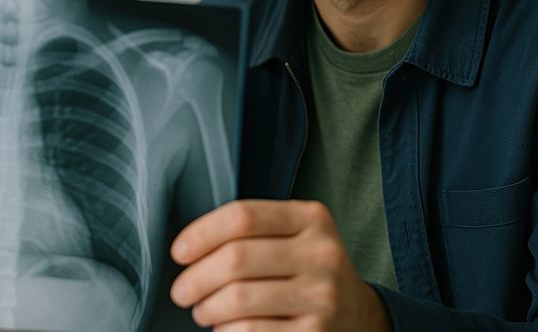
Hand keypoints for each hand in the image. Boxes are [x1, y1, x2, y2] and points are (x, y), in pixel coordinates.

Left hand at [169, 199, 390, 331]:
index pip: (242, 216)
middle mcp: (322, 253)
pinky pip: (252, 331)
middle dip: (195, 278)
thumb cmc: (306, 269)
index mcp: (311, 218)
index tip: (179, 252)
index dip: (201, 234)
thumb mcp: (294, 235)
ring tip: (202, 311)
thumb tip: (188, 248)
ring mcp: (322, 296)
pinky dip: (227, 331)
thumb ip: (252, 230)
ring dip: (207, 308)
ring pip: (239, 298)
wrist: (357, 314)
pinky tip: (224, 328)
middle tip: (182, 291)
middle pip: (236, 258)